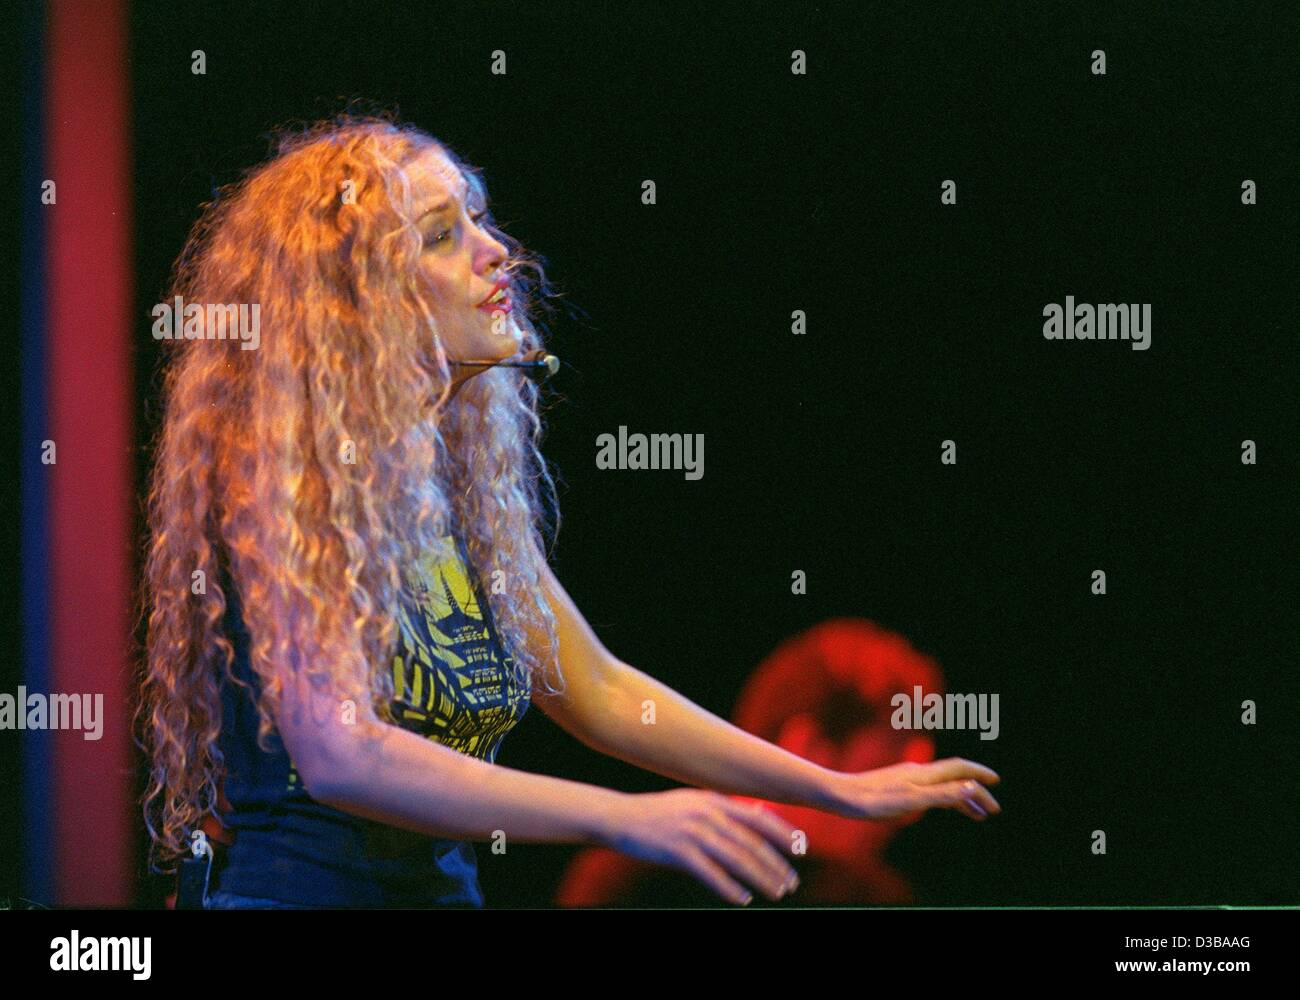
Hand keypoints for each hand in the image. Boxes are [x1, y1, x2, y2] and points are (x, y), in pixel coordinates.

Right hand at [602, 788, 801, 905]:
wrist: (620, 817)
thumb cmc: (659, 813)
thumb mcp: (694, 802)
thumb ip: (723, 809)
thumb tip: (756, 814)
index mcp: (714, 800)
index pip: (757, 816)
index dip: (782, 833)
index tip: (801, 848)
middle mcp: (707, 813)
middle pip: (751, 842)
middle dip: (775, 864)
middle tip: (791, 883)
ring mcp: (692, 832)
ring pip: (737, 858)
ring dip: (760, 878)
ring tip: (776, 893)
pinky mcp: (677, 851)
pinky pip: (710, 873)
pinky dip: (729, 888)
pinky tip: (743, 899)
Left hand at [824, 757, 1001, 821]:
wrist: (841, 796)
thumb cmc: (874, 801)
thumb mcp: (912, 801)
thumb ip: (943, 795)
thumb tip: (972, 788)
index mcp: (923, 774)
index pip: (959, 769)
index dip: (979, 774)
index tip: (996, 782)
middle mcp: (918, 773)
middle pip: (954, 779)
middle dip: (975, 791)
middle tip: (992, 809)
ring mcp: (907, 780)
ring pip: (942, 787)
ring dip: (962, 799)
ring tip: (976, 815)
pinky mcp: (897, 788)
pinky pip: (929, 792)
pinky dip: (943, 800)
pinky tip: (942, 807)